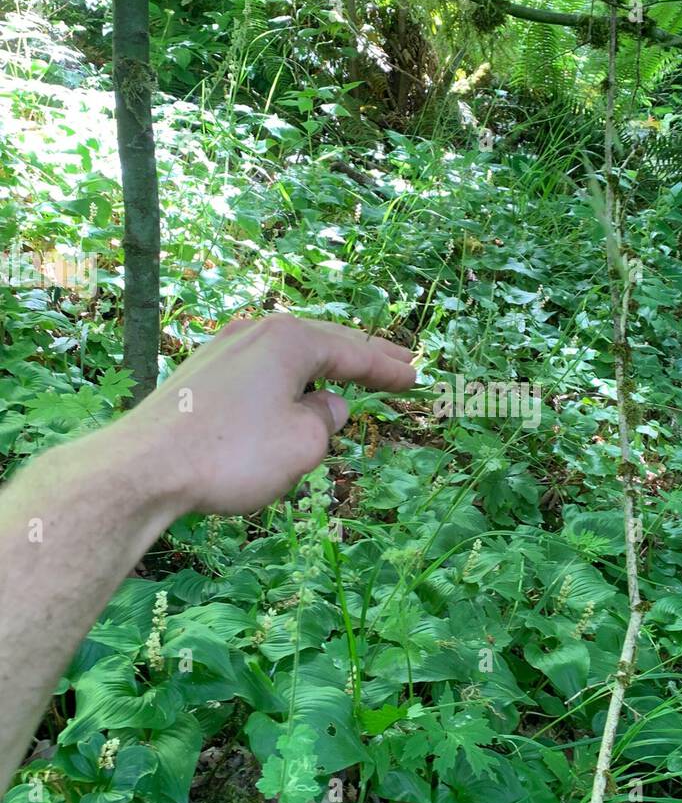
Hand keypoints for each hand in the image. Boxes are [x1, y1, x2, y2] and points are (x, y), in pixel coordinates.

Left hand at [115, 313, 415, 516]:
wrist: (144, 469)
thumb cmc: (232, 455)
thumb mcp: (302, 444)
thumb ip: (325, 421)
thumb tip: (326, 405)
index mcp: (289, 340)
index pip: (353, 352)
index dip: (388, 367)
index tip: (415, 376)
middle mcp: (254, 333)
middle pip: (321, 342)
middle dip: (360, 355)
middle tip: (397, 361)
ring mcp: (221, 351)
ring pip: (285, 356)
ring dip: (319, 368)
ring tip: (346, 376)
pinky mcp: (197, 377)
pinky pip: (258, 372)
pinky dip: (285, 381)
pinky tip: (288, 394)